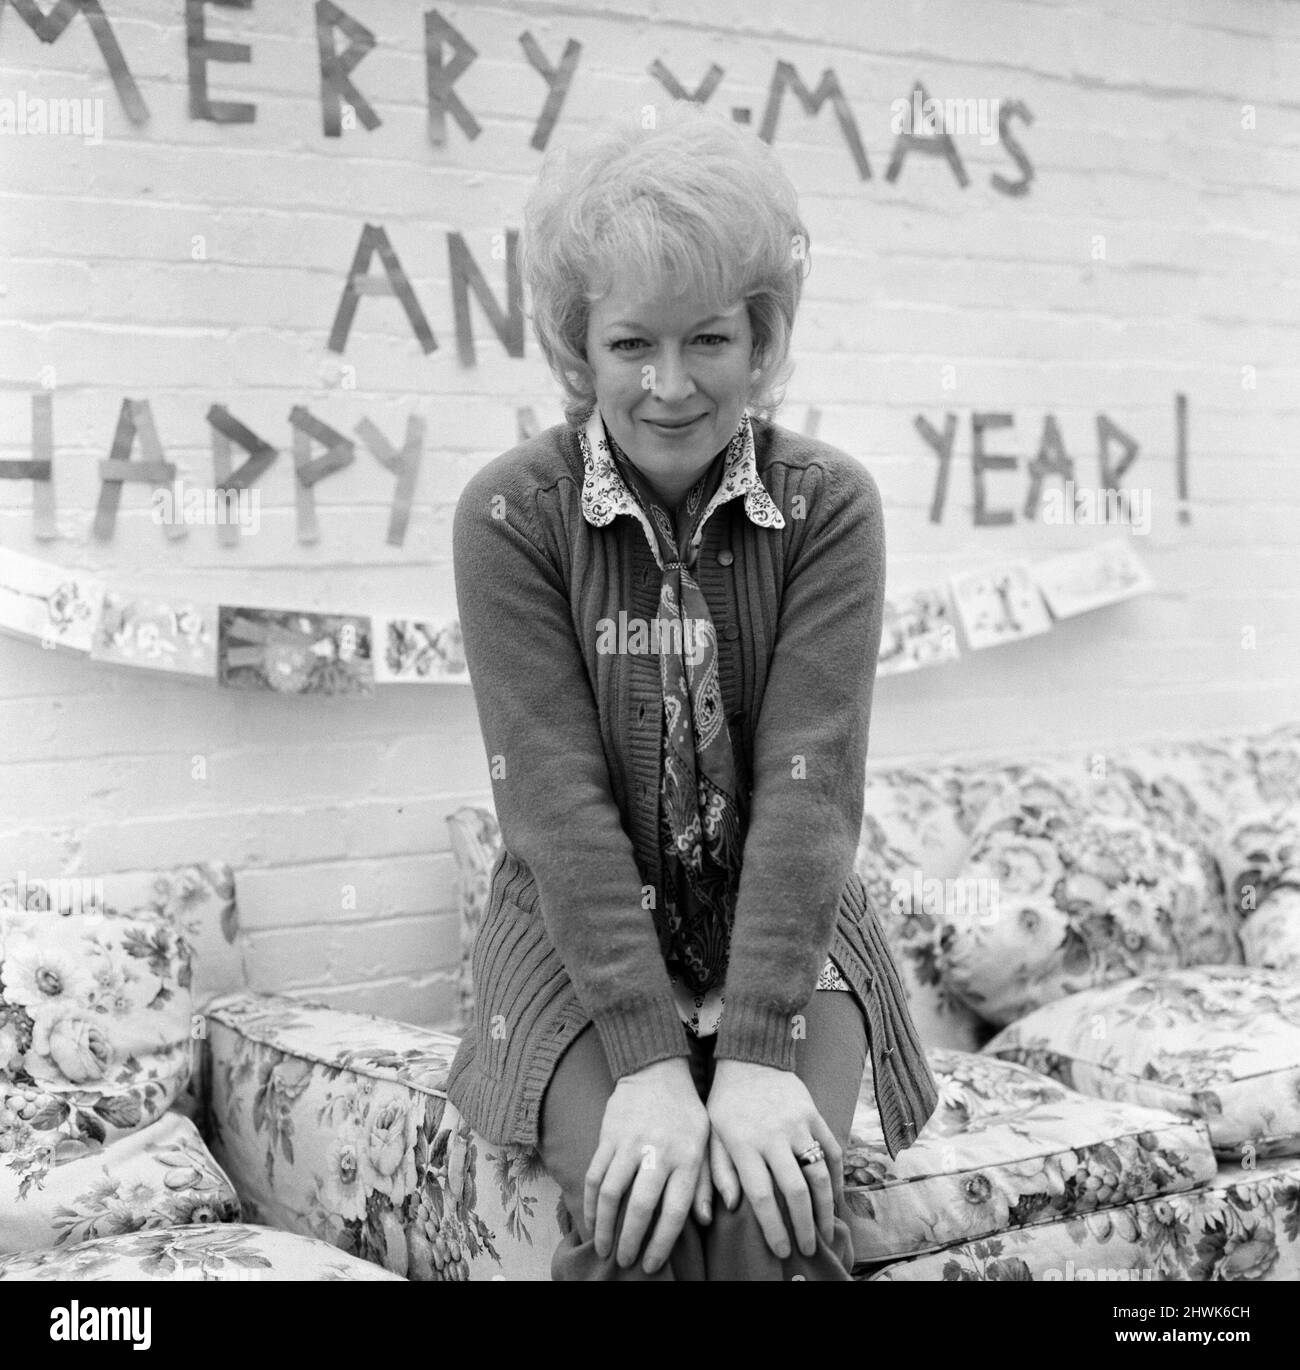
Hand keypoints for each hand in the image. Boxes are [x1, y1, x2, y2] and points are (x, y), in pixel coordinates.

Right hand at [584, 1057, 710, 1274]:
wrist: (656, 1070)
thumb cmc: (686, 1112)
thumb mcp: (708, 1141)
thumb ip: (708, 1180)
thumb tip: (706, 1220)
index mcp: (687, 1157)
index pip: (675, 1211)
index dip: (661, 1243)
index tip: (651, 1265)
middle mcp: (659, 1152)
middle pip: (641, 1207)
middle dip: (631, 1241)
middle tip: (624, 1262)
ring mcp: (631, 1143)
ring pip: (611, 1193)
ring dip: (604, 1226)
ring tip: (603, 1247)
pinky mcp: (609, 1135)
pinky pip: (595, 1174)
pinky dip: (590, 1201)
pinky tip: (589, 1218)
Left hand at [705, 1060, 842, 1259]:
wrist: (749, 1058)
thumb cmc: (724, 1103)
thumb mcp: (710, 1135)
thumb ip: (717, 1173)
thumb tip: (728, 1210)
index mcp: (742, 1143)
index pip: (762, 1194)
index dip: (774, 1227)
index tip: (782, 1251)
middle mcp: (773, 1135)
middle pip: (795, 1190)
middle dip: (804, 1225)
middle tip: (807, 1249)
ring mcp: (797, 1124)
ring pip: (819, 1173)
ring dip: (826, 1208)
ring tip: (825, 1232)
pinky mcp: (814, 1115)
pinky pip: (832, 1150)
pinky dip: (838, 1178)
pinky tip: (836, 1198)